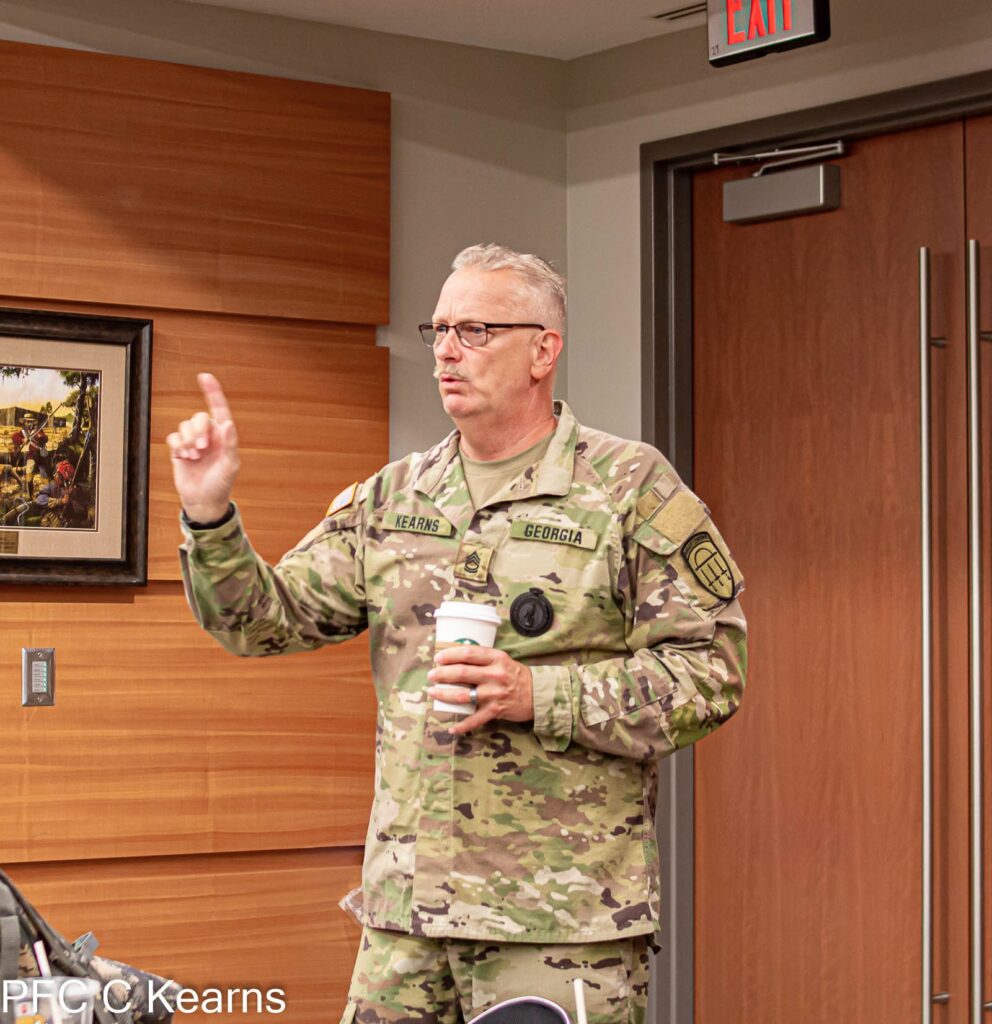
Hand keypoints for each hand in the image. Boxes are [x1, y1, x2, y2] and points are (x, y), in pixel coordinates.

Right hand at [166, 373, 239, 521]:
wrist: (204, 501)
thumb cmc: (221, 484)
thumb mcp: (230, 466)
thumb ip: (230, 445)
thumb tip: (228, 424)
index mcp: (224, 436)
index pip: (219, 409)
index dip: (212, 392)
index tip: (205, 376)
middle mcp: (209, 436)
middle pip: (198, 418)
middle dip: (197, 431)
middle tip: (202, 448)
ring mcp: (194, 442)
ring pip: (184, 426)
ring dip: (188, 440)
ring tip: (193, 456)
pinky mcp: (179, 450)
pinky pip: (173, 437)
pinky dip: (177, 445)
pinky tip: (184, 457)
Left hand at [426, 646, 532, 734]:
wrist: (536, 694)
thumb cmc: (515, 675)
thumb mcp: (502, 660)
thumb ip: (483, 658)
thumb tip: (455, 658)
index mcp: (496, 658)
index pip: (468, 653)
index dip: (450, 655)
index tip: (438, 658)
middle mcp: (495, 675)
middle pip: (462, 673)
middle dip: (441, 674)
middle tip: (431, 676)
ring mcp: (494, 694)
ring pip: (463, 695)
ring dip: (444, 694)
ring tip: (433, 692)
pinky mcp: (495, 711)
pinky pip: (475, 720)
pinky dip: (462, 725)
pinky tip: (451, 728)